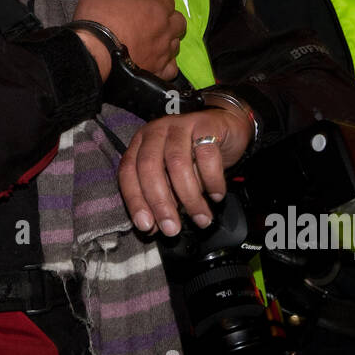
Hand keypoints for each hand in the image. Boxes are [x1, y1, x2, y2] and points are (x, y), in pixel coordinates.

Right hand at [74, 0, 185, 79]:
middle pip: (179, 22)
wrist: (93, 54)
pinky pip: (171, 69)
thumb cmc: (97, 21)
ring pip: (176, 45)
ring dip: (168, 42)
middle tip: (153, 23)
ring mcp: (163, 52)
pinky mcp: (157, 70)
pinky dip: (166, 65)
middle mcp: (164, 29)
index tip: (146, 5)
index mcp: (154, 8)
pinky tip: (156, 63)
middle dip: (169, 21)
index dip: (158, 2)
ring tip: (154, 44)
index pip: (168, 0)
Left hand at [117, 107, 253, 235]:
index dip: (135, 200)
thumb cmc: (195, 156)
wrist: (226, 126)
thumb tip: (155, 227)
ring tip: (201, 219)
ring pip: (178, 164)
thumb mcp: (173, 177)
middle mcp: (156, 131)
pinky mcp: (205, 125)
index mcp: (140, 143)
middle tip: (172, 228)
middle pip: (150, 167)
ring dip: (190, 198)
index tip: (146, 225)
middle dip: (160, 203)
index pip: (128, 172)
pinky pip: (206, 156)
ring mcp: (180, 125)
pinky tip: (216, 196)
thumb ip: (163, 198)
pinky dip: (212, 181)